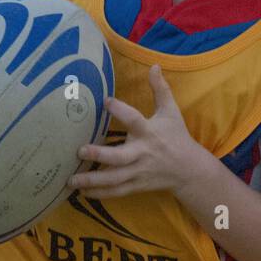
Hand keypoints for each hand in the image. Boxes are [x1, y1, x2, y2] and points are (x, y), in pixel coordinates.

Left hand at [68, 65, 206, 198]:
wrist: (188, 169)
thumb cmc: (176, 136)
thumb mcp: (171, 111)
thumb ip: (160, 89)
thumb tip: (154, 65)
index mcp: (150, 132)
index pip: (134, 120)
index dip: (120, 110)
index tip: (105, 101)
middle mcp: (143, 154)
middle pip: (120, 157)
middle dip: (100, 155)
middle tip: (80, 150)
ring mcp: (139, 172)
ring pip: (114, 179)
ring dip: (93, 180)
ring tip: (71, 180)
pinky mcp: (137, 186)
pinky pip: (117, 192)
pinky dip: (100, 194)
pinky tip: (82, 192)